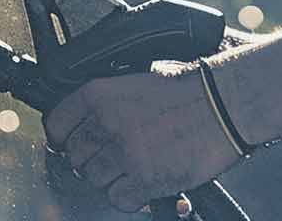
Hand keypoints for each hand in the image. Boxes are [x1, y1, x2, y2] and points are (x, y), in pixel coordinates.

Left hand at [44, 63, 242, 213]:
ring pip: (95, 179)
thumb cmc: (188, 90)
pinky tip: (144, 182)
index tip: (68, 143)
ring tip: (133, 167)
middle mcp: (106, 123)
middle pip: (75, 156)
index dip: (62, 137)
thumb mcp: (135, 81)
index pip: (56, 124)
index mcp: (99, 94)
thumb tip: (87, 124)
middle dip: (91, 159)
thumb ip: (107, 103)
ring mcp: (125, 153)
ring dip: (111, 178)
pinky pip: (118, 199)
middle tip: (111, 157)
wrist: (224, 104)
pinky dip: (129, 196)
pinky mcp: (146, 179)